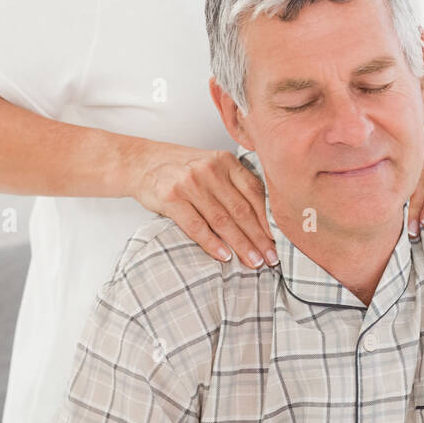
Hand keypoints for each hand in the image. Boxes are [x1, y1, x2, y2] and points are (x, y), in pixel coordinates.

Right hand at [132, 144, 276, 269]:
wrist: (143, 163)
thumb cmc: (184, 169)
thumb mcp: (213, 166)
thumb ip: (235, 184)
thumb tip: (266, 218)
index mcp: (226, 161)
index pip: (255, 192)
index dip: (269, 218)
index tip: (280, 240)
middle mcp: (210, 169)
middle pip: (241, 209)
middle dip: (259, 237)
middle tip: (271, 257)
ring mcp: (189, 183)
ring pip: (222, 220)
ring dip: (241, 244)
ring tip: (254, 261)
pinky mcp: (171, 198)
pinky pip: (196, 225)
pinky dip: (212, 243)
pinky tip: (225, 256)